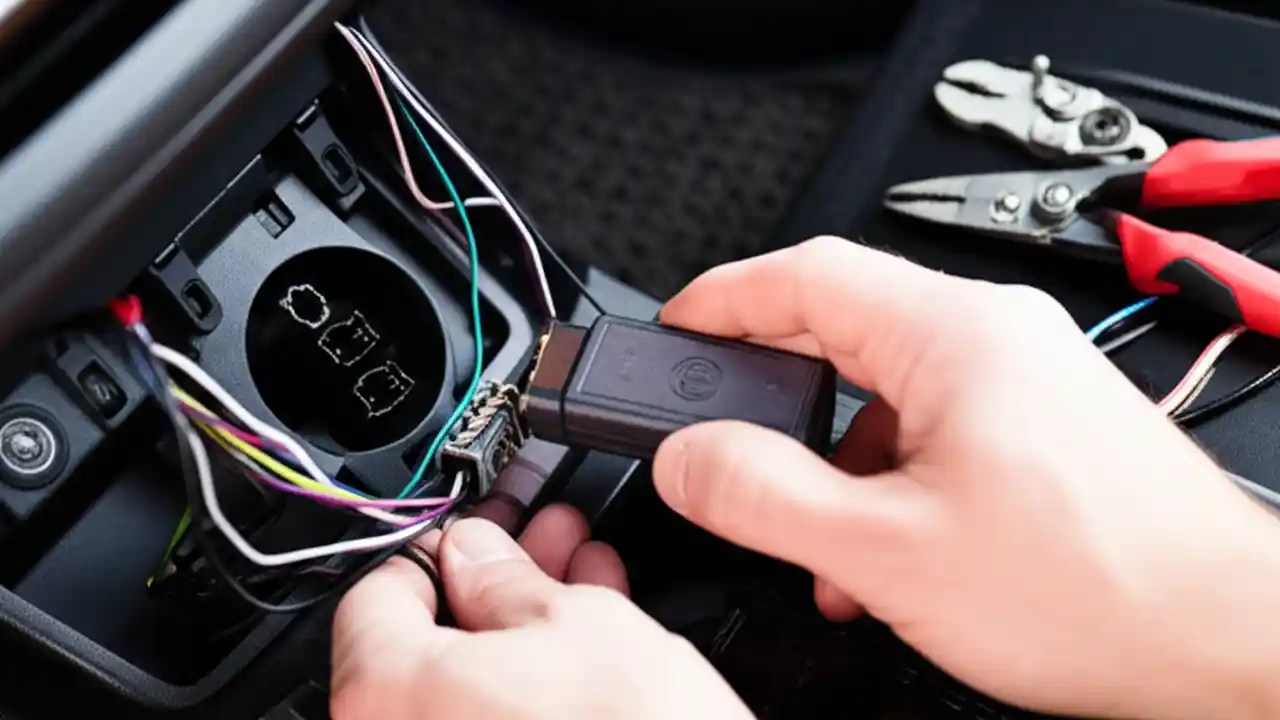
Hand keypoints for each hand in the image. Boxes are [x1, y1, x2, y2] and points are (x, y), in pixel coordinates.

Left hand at [331, 504, 750, 718]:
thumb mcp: (577, 623)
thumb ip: (506, 576)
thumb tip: (477, 552)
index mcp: (386, 693)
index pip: (376, 590)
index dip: (442, 543)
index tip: (485, 527)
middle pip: (426, 641)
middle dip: (495, 579)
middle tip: (541, 542)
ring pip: (465, 688)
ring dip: (521, 626)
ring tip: (579, 579)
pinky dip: (528, 687)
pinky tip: (584, 645)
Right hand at [655, 237, 1279, 719]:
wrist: (1231, 644)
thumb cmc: (1101, 589)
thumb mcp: (889, 551)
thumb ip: (764, 496)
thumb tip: (689, 457)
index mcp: (957, 335)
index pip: (806, 275)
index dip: (723, 298)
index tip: (674, 330)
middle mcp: (998, 337)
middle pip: (844, 329)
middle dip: (771, 390)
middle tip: (716, 431)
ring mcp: (1025, 380)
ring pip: (886, 393)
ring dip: (831, 460)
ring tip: (809, 535)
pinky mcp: (1041, 428)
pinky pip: (934, 430)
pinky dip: (886, 481)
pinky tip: (877, 555)